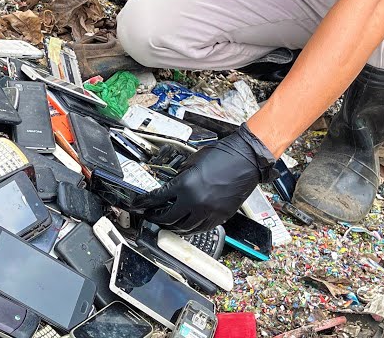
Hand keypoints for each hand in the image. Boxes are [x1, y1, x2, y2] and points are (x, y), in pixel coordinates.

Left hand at [133, 123, 276, 232]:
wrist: (246, 159)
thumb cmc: (222, 155)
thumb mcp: (193, 161)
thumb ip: (180, 177)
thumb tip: (170, 188)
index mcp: (186, 185)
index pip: (157, 198)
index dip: (144, 203)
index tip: (137, 205)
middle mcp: (195, 201)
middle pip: (168, 218)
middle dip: (156, 218)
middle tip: (150, 216)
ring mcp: (208, 211)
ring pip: (184, 228)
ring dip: (172, 226)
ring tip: (166, 223)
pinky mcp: (220, 216)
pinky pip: (201, 228)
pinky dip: (190, 228)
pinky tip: (186, 225)